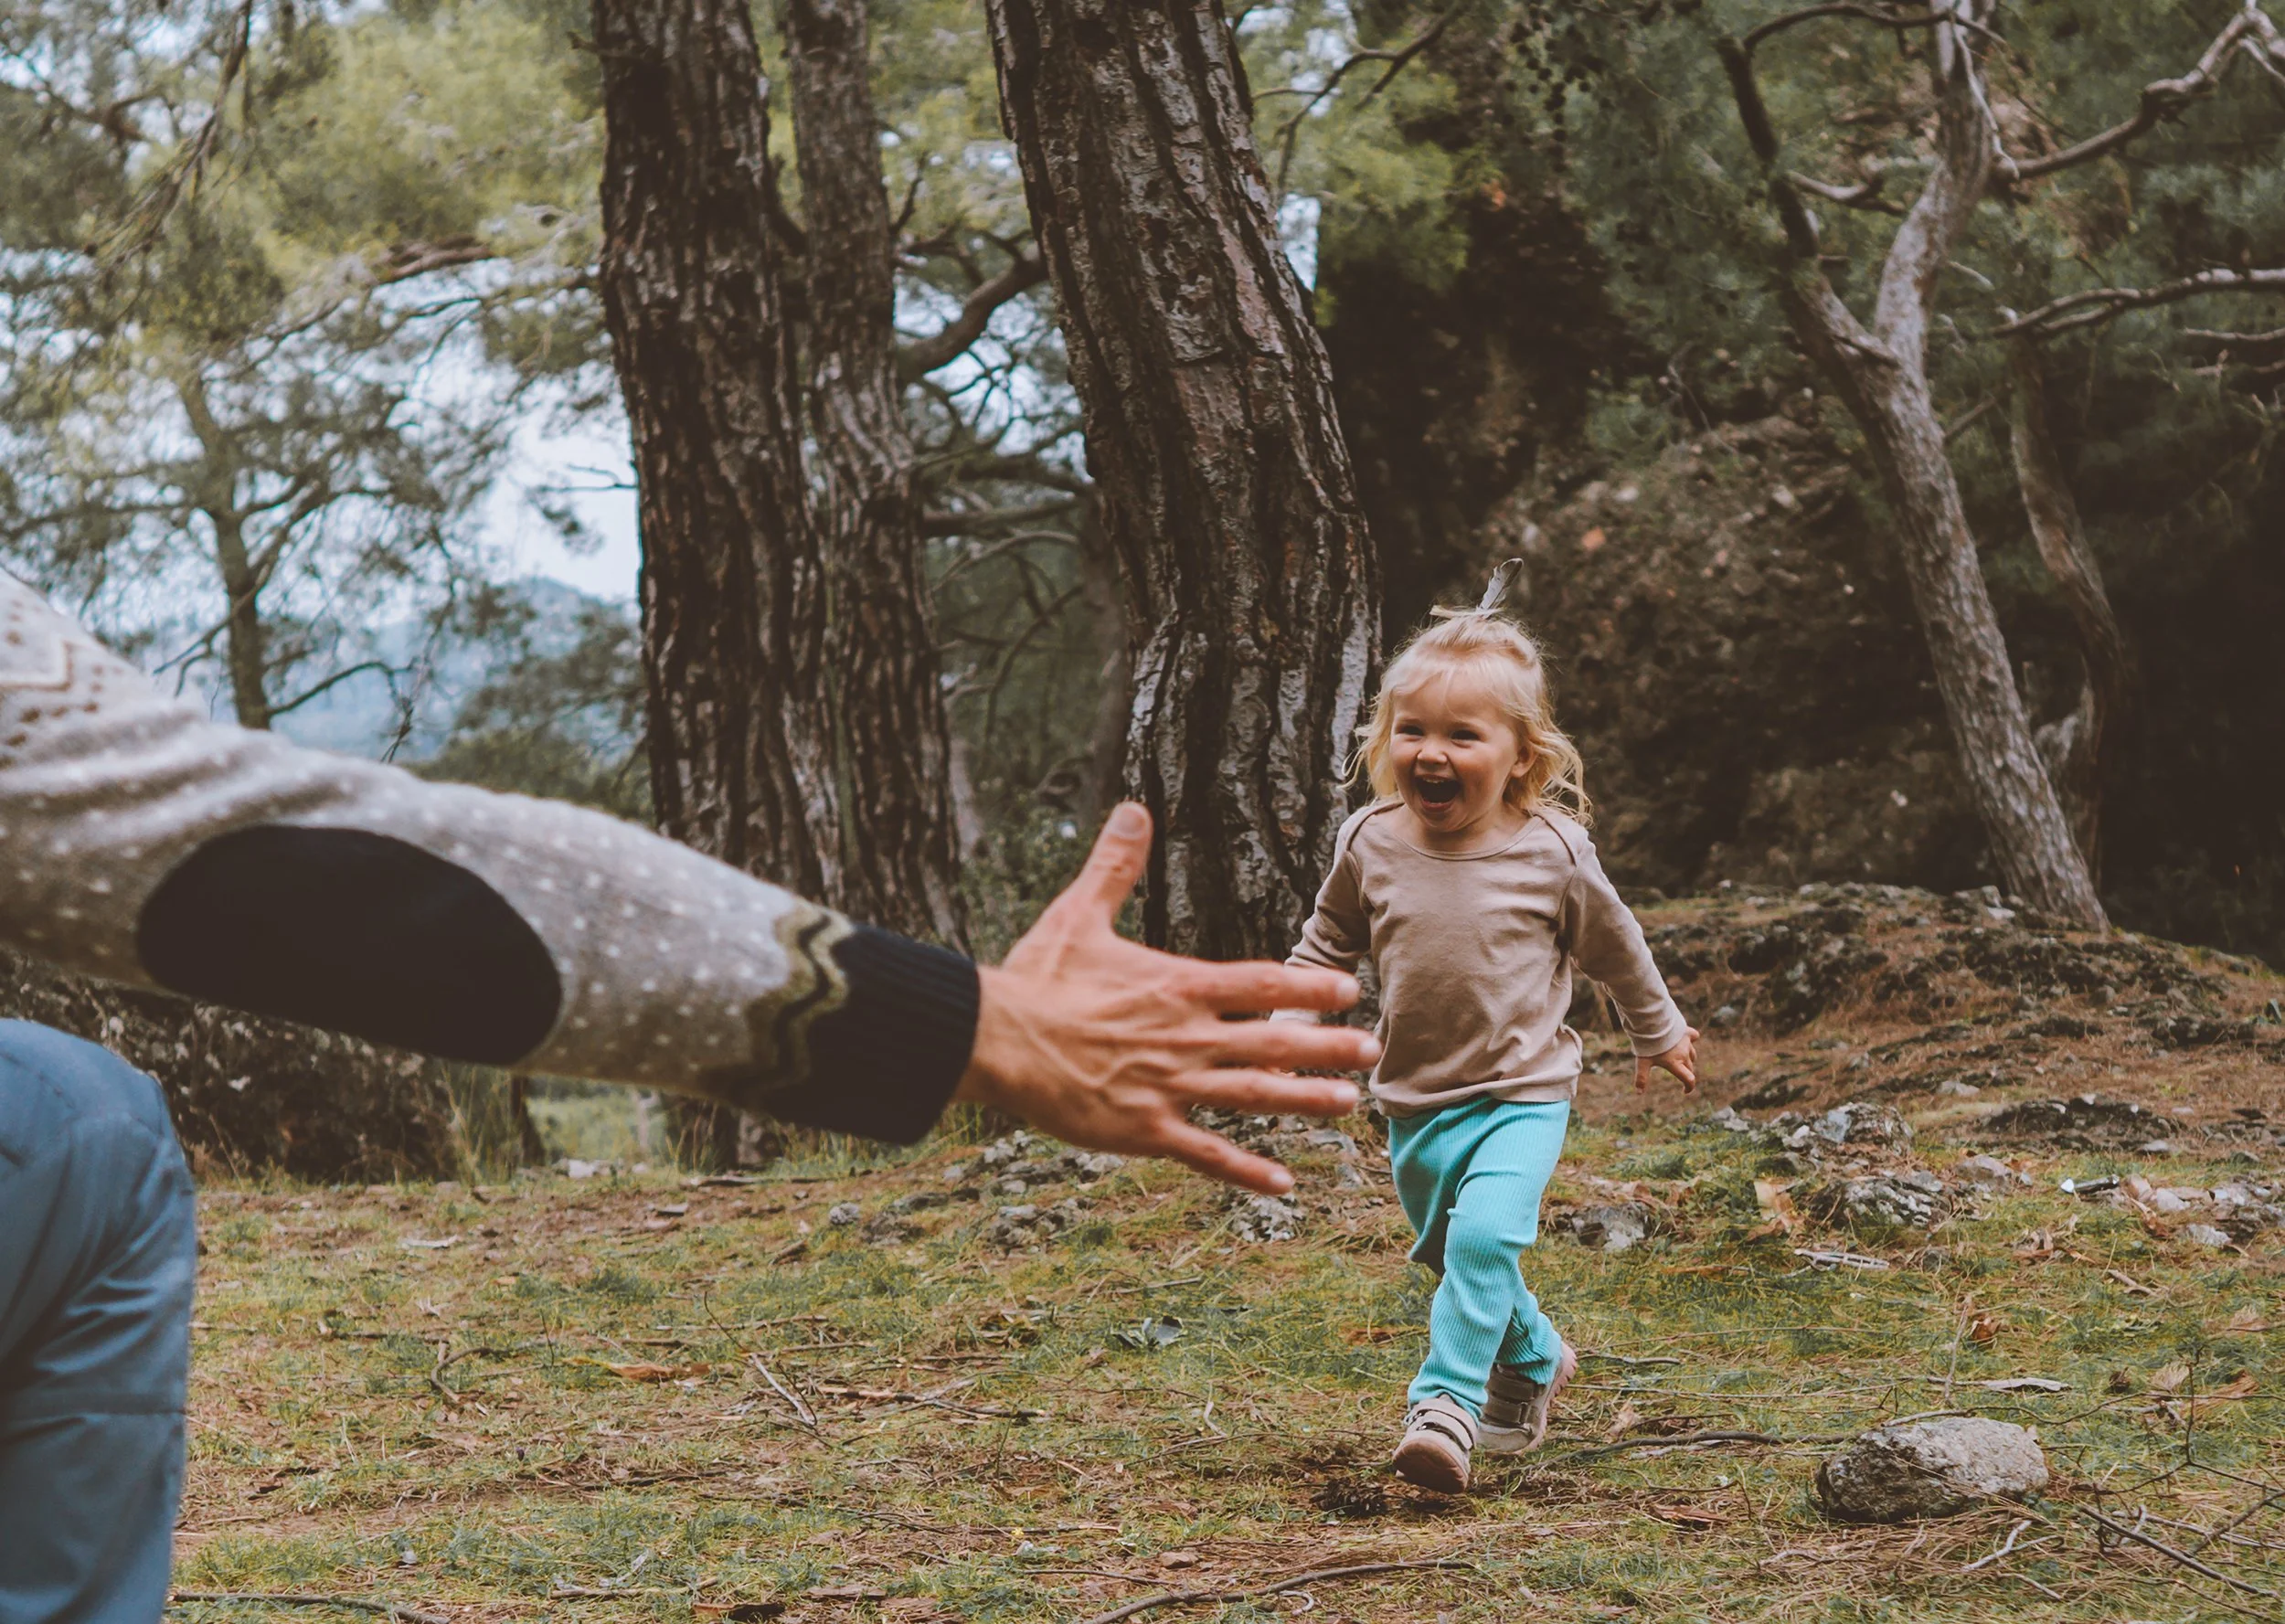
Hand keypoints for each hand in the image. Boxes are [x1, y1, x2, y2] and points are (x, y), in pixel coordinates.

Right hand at [954, 803, 1376, 1193]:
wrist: (995, 1039)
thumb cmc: (1037, 978)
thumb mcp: (1079, 914)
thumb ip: (1115, 865)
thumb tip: (1133, 810)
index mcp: (1177, 985)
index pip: (1261, 982)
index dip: (1309, 985)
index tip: (1348, 989)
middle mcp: (1185, 1037)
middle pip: (1272, 1042)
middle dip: (1328, 1047)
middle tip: (1374, 1050)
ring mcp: (1168, 1087)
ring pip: (1252, 1098)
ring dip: (1305, 1101)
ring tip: (1350, 1104)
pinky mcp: (1144, 1130)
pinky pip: (1206, 1154)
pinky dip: (1246, 1172)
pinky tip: (1284, 1185)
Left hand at [1634, 1027, 1700, 1093]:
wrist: (1653, 1023)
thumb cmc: (1648, 1044)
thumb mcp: (1642, 1062)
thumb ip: (1641, 1078)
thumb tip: (1638, 1093)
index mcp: (1675, 1064)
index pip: (1689, 1079)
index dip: (1689, 1087)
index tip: (1685, 1091)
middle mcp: (1684, 1055)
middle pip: (1690, 1067)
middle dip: (1686, 1073)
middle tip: (1679, 1074)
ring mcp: (1687, 1043)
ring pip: (1692, 1054)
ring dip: (1689, 1058)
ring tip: (1680, 1058)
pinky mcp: (1687, 1032)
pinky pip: (1695, 1036)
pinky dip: (1692, 1039)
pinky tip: (1686, 1040)